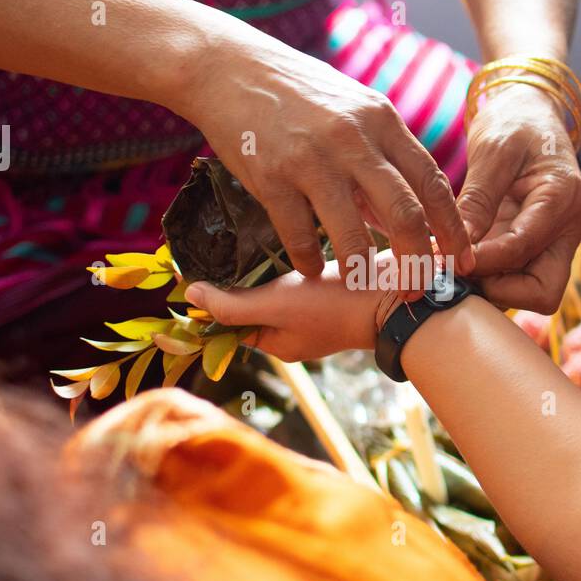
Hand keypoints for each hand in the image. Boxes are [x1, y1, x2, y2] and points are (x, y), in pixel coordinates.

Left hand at [184, 260, 384, 363]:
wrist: (396, 296)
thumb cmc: (335, 307)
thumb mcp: (277, 306)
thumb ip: (233, 305)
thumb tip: (190, 296)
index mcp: (277, 343)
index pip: (229, 326)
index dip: (206, 305)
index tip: (184, 276)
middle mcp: (294, 329)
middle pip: (250, 306)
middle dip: (231, 284)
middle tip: (209, 251)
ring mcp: (314, 308)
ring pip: (273, 288)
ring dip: (258, 268)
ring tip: (237, 241)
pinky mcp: (330, 286)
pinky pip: (296, 274)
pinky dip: (284, 259)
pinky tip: (277, 237)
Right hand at [186, 23, 472, 283]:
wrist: (226, 67)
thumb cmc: (296, 92)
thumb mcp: (351, 111)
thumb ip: (381, 158)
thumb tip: (405, 217)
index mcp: (381, 120)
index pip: (432, 182)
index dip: (453, 227)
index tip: (462, 260)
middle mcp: (353, 139)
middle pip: (405, 214)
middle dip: (418, 262)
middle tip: (417, 290)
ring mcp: (312, 159)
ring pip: (353, 233)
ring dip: (361, 268)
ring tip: (359, 283)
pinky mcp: (271, 177)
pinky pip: (299, 234)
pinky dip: (308, 259)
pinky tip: (310, 268)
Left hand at [457, 84, 580, 313]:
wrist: (528, 116)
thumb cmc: (514, 124)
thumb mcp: (493, 152)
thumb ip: (478, 199)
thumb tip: (458, 246)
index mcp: (562, 199)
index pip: (522, 248)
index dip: (481, 261)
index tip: (444, 259)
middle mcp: (565, 230)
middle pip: (542, 293)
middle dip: (497, 290)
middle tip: (453, 273)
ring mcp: (551, 244)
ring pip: (527, 293)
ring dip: (488, 288)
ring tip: (448, 267)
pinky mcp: (533, 249)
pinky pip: (513, 280)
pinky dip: (485, 278)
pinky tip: (454, 261)